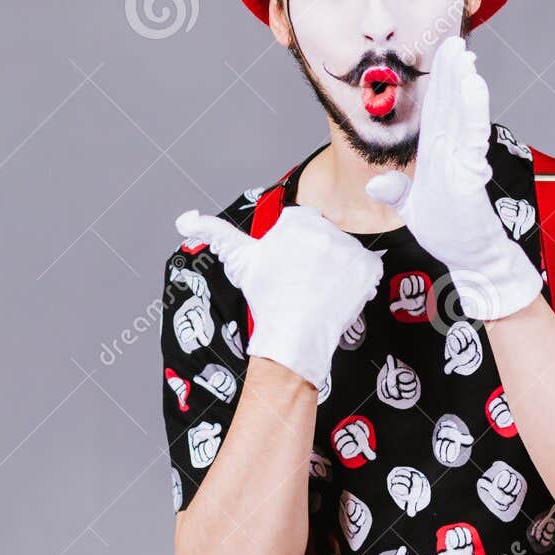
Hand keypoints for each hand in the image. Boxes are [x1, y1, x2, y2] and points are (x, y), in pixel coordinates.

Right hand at [174, 204, 382, 389]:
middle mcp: (325, 228)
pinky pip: (369, 269)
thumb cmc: (266, 299)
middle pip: (327, 238)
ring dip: (339, 270)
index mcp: (296, 219)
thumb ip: (213, 231)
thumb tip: (184, 219)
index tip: (290, 269)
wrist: (292, 336)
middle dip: (319, 258)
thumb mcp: (238, 259)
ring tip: (321, 291)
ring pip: (346, 254)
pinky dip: (359, 283)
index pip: (304, 226)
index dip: (297, 250)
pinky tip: (340, 295)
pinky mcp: (367, 269)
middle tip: (305, 283)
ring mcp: (349, 249)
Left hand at [363, 35, 541, 320]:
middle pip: (449, 103)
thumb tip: (376, 182)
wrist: (467, 256)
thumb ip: (394, 191)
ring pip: (462, 114)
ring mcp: (462, 159)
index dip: (436, 82)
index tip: (439, 55)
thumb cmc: (445, 228)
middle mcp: (451, 150)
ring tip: (464, 57)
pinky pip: (472, 136)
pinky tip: (474, 88)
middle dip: (451, 72)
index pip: (435, 109)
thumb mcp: (410, 207)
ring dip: (462, 84)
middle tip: (454, 40)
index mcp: (437, 151)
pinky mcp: (470, 172)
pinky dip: (473, 112)